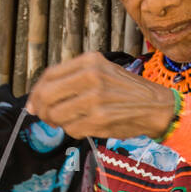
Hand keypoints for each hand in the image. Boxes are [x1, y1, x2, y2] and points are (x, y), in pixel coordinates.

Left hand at [25, 51, 175, 140]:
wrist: (156, 106)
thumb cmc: (126, 91)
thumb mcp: (102, 71)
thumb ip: (73, 79)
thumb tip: (37, 100)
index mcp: (90, 61)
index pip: (49, 75)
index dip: (37, 92)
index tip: (34, 103)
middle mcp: (91, 76)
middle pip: (47, 95)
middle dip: (41, 110)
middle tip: (44, 116)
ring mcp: (95, 98)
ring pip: (57, 115)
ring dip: (58, 123)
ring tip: (70, 121)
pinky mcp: (99, 119)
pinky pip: (72, 129)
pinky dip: (74, 131)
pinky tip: (85, 126)